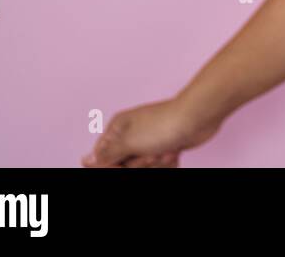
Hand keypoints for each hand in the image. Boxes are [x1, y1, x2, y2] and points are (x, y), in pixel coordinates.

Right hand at [80, 97, 221, 167]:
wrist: (199, 117)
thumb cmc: (163, 124)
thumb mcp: (129, 142)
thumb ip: (107, 155)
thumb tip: (85, 161)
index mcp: (117, 128)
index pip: (102, 157)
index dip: (112, 166)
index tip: (126, 163)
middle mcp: (131, 134)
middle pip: (124, 164)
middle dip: (140, 164)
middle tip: (151, 153)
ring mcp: (149, 141)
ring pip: (144, 167)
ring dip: (156, 164)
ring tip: (165, 150)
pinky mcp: (165, 147)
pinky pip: (160, 165)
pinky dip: (167, 162)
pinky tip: (174, 151)